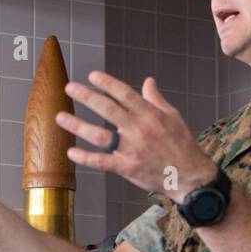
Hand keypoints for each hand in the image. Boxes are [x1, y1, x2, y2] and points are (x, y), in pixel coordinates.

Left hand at [58, 71, 215, 197]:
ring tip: (60, 117)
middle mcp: (138, 129)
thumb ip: (155, 99)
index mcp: (150, 114)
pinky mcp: (127, 168)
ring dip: (78, 125)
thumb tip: (147, 81)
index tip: (91, 75)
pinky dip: (85, 157)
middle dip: (87, 96)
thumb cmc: (181, 144)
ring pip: (99, 135)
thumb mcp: (172, 117)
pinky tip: (71, 152)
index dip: (107, 83)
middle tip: (70, 88)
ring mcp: (131, 149)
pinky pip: (102, 162)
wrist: (189, 175)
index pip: (125, 93)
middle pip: (108, 109)